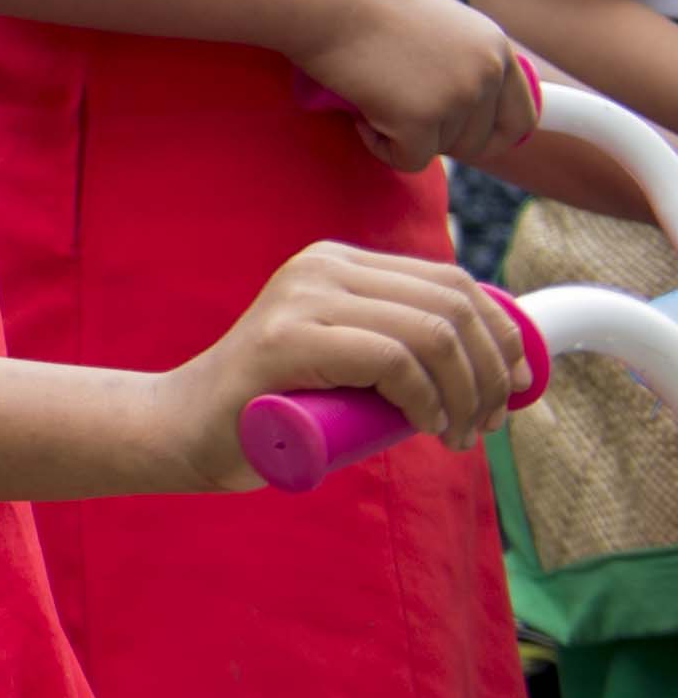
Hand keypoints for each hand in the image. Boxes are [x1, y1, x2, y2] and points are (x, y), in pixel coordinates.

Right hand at [150, 240, 529, 489]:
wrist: (183, 430)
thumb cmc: (274, 408)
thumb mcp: (346, 361)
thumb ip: (395, 347)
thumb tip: (496, 368)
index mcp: (338, 264)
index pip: (453, 282)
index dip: (503, 335)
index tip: (514, 390)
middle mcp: (322, 268)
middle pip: (452, 305)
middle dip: (493, 371)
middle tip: (487, 424)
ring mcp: (302, 299)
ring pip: (432, 332)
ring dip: (468, 392)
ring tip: (459, 434)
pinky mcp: (287, 340)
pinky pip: (392, 360)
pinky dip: (427, 399)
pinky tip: (428, 427)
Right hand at [291, 0, 536, 169]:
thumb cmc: (365, 5)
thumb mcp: (438, 25)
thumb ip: (463, 60)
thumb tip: (466, 109)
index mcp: (496, 47)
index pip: (522, 118)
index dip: (491, 136)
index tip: (460, 139)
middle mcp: (486, 72)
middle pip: (478, 142)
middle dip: (438, 138)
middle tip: (398, 112)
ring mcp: (457, 96)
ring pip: (441, 150)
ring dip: (405, 137)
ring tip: (373, 99)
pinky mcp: (420, 119)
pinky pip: (409, 159)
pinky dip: (381, 146)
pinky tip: (361, 116)